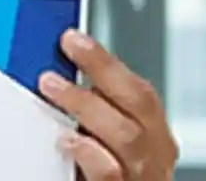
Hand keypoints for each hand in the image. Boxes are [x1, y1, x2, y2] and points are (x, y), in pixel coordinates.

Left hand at [38, 29, 179, 179]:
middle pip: (138, 106)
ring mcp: (141, 179)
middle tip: (62, 51)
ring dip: (86, 106)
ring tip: (51, 87)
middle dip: (100, 73)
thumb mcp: (101, 139)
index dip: (106, 62)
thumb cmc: (96, 176)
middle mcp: (154, 158)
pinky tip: (68, 140)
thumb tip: (52, 70)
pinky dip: (90, 153)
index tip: (72, 38)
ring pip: (126, 136)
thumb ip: (89, 113)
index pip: (138, 92)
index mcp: (153, 138)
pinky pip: (111, 174)